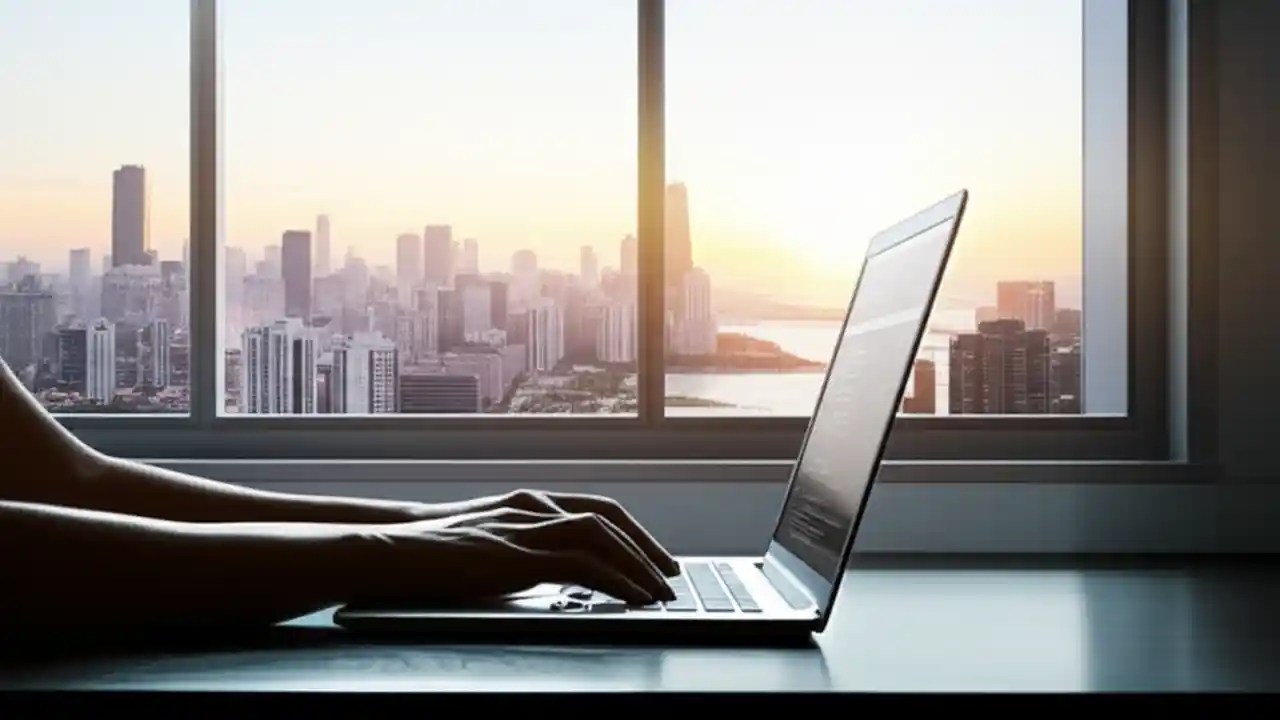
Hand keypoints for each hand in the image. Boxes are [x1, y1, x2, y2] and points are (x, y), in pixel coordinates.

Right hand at [413, 489, 679, 576]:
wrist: (391, 550)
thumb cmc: (432, 554)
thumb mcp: (488, 547)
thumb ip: (521, 553)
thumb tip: (551, 576)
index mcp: (528, 501)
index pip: (596, 509)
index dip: (632, 532)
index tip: (654, 556)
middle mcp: (533, 506)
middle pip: (609, 518)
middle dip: (647, 547)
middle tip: (672, 575)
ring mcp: (525, 527)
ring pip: (602, 537)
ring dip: (638, 564)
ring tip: (660, 591)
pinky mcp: (517, 556)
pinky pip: (581, 565)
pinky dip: (615, 580)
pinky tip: (631, 598)